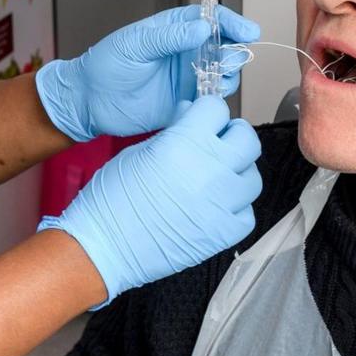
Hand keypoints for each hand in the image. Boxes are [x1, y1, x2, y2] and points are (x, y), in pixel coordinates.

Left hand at [36, 4, 259, 141]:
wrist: (90, 101)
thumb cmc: (106, 64)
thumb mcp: (135, 43)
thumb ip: (169, 36)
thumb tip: (202, 28)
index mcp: (175, 29)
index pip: (212, 20)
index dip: (233, 23)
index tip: (248, 30)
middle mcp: (186, 52)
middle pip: (225, 47)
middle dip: (234, 52)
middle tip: (229, 59)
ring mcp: (188, 77)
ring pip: (224, 74)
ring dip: (228, 77)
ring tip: (215, 80)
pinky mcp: (186, 102)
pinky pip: (211, 101)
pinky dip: (214, 101)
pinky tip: (201, 99)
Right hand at [38, 96, 261, 304]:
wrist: (103, 246)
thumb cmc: (111, 199)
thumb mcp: (139, 152)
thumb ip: (174, 131)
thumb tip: (191, 113)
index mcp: (184, 143)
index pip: (217, 109)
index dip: (208, 112)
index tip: (202, 119)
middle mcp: (209, 171)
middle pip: (247, 140)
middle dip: (233, 136)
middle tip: (218, 142)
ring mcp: (220, 204)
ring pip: (252, 177)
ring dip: (237, 173)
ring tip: (216, 177)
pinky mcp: (222, 234)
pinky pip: (247, 213)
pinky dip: (236, 208)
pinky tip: (216, 206)